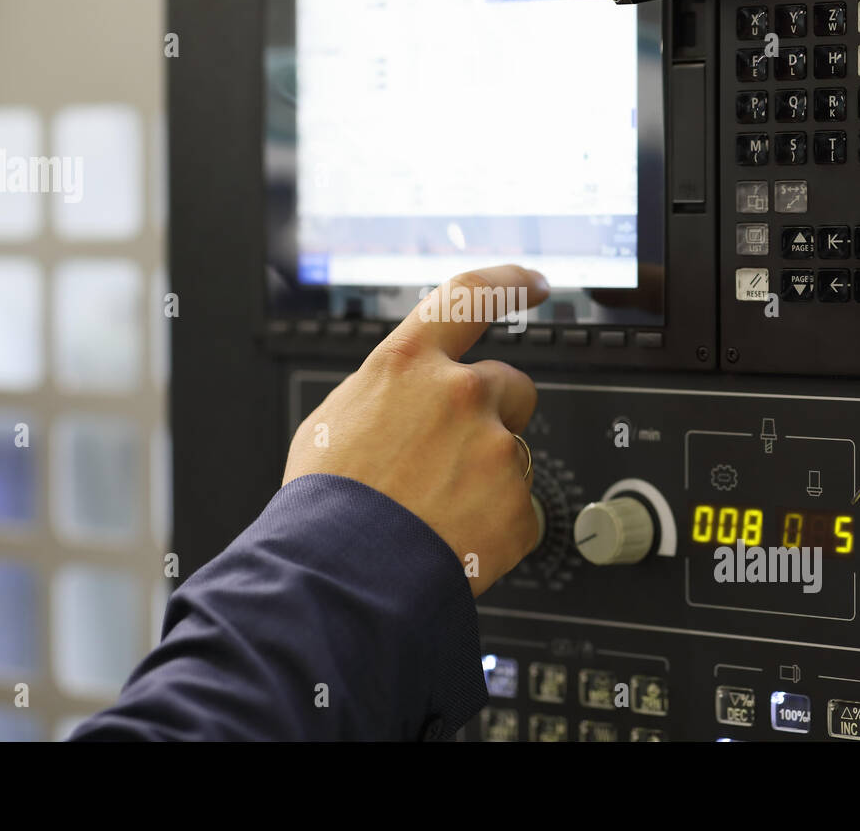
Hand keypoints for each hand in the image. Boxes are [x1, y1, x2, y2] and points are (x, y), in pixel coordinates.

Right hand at [283, 265, 548, 594]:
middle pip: (512, 385)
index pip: (470, 296)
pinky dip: (495, 525)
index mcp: (408, 366)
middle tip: (456, 457)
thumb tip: (409, 394)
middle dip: (495, 414)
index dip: (507, 283)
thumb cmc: (328, 503)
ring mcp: (495, 449)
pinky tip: (455, 537)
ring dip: (489, 476)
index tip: (531, 283)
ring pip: (514, 452)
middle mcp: (460, 395)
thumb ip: (389, 392)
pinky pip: (519, 509)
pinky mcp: (516, 505)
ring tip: (438, 510)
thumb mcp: (337, 420)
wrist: (340, 577)